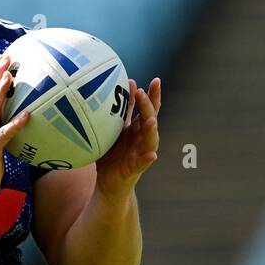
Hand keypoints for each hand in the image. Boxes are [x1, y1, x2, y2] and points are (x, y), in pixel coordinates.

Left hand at [95, 76, 160, 196]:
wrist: (108, 183)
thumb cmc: (112, 154)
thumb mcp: (114, 130)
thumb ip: (121, 111)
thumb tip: (126, 84)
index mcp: (138, 129)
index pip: (149, 109)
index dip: (154, 96)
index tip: (156, 80)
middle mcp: (143, 140)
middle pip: (151, 120)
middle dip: (148, 107)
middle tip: (143, 93)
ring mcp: (141, 154)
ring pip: (150, 140)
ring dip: (151, 130)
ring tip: (150, 121)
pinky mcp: (135, 169)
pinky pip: (142, 164)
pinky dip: (147, 159)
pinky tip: (152, 156)